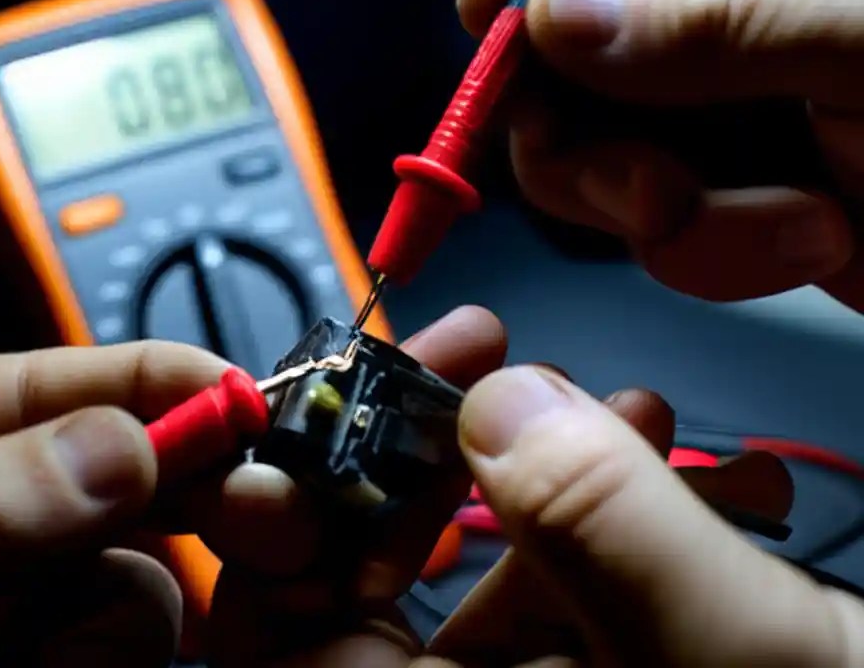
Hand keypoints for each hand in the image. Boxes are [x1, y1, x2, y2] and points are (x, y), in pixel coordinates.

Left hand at [0, 341, 240, 666]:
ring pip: (143, 560)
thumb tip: (120, 446)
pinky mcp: (43, 628)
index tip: (250, 411)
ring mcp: (21, 562)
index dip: (171, 387)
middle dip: (178, 503)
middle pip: (132, 460)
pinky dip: (98, 657)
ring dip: (104, 620)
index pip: (76, 379)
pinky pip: (125, 628)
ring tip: (19, 659)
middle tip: (233, 533)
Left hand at [203, 315, 863, 665]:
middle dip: (423, 450)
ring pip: (474, 567)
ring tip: (613, 404)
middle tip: (472, 361)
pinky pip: (560, 584)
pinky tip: (668, 454)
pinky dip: (600, 506)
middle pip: (366, 578)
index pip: (274, 641)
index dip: (277, 523)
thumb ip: (600, 525)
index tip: (328, 415)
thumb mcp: (726, 649)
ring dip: (529, 460)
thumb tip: (498, 407)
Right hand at [459, 0, 863, 311]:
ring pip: (591, 164)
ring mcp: (716, 110)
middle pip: (553, 67)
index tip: (490, 28)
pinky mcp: (730, 187)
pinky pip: (652, 232)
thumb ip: (713, 14)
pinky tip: (819, 240)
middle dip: (594, 149)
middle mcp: (713, 21)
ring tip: (800, 217)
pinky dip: (721, 258)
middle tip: (660, 185)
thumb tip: (557, 16)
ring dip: (677, 221)